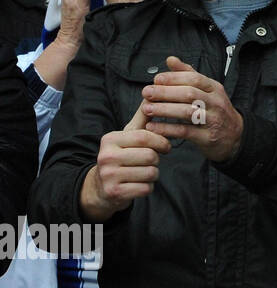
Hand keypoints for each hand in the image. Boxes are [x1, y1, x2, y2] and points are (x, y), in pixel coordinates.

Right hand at [82, 101, 170, 219]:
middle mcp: (106, 156)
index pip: (145, 136)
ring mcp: (108, 176)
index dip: (161, 142)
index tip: (165, 146)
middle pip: (150, 156)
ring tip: (142, 172)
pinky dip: (147, 187)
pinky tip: (137, 184)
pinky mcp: (114, 193)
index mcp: (110, 139)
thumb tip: (152, 94)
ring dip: (153, 174)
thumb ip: (142, 117)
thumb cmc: (120, 157)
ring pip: (151, 173)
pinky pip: (146, 189)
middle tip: (149, 162)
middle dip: (156, 160)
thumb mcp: (127, 136)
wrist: (100, 187)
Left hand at [141, 56, 243, 162]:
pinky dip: (167, 129)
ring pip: (187, 112)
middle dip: (165, 92)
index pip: (194, 79)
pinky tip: (152, 127)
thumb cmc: (215, 110)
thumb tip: (170, 59)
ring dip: (164, 110)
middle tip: (147, 93)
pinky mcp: (207, 137)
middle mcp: (216, 103)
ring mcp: (213, 120)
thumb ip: (188, 74)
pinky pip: (185, 132)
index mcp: (214, 88)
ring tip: (146, 109)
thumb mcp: (207, 90)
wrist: (234, 135)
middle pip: (190, 94)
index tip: (156, 79)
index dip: (174, 78)